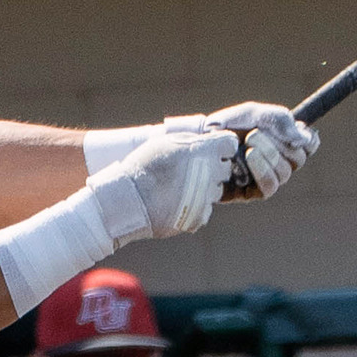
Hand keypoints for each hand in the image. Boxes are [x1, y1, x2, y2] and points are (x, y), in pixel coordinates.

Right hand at [100, 129, 237, 240]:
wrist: (127, 200)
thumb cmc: (143, 166)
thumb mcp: (166, 142)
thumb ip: (192, 140)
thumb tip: (207, 140)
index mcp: (205, 150)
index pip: (230, 145)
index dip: (220, 148)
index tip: (208, 152)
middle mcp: (210, 173)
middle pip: (224, 170)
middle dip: (213, 170)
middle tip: (190, 172)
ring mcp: (206, 197)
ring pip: (215, 192)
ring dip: (203, 190)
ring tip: (179, 190)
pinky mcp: (198, 217)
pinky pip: (204, 211)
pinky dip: (194, 210)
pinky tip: (176, 205)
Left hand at [199, 102, 318, 201]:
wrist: (201, 139)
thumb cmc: (228, 125)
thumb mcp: (254, 114)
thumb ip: (281, 121)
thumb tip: (304, 138)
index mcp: (284, 142)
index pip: (309, 146)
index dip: (309, 140)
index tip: (298, 130)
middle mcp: (278, 162)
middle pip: (298, 160)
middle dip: (278, 145)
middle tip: (254, 134)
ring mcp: (265, 179)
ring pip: (284, 174)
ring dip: (270, 156)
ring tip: (249, 145)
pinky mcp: (251, 193)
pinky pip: (269, 187)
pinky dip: (263, 171)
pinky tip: (249, 158)